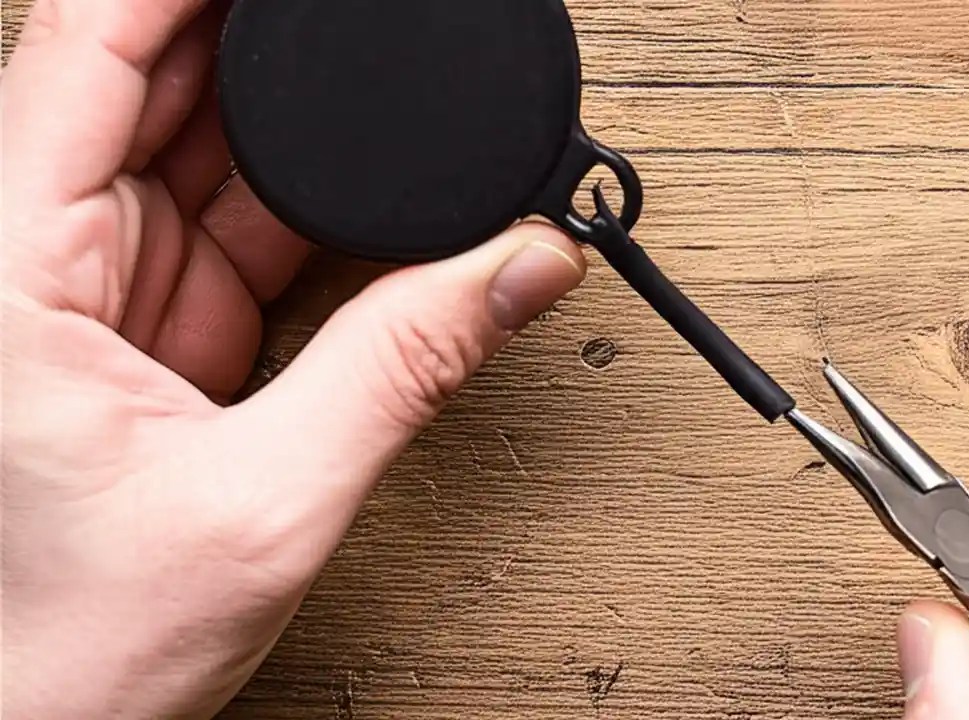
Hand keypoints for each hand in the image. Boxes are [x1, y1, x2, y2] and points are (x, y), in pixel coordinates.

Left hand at [1, 2, 586, 717]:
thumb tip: (518, 269)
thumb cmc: (62, 651)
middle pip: (151, 81)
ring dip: (293, 130)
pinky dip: (303, 211)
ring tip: (392, 117)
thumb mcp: (265, 504)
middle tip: (371, 35)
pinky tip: (365, 200)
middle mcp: (21, 255)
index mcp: (0, 266)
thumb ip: (403, 369)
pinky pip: (224, 224)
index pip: (83, 41)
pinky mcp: (135, 326)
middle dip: (266, 48)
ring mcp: (82, 286)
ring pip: (194, 147)